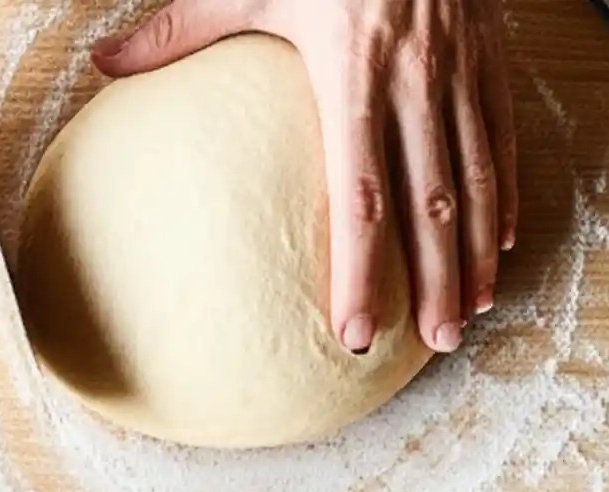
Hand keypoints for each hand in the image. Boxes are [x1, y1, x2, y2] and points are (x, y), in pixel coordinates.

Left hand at [92, 0, 517, 353]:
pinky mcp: (487, 59)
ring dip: (476, 252)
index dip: (360, 267)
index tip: (357, 328)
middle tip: (436, 343)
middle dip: (435, 280)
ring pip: (476, 179)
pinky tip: (501, 240)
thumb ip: (178, 27)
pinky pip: (500, 137)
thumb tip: (105, 62)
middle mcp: (415, 80)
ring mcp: (458, 71)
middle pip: (430, 202)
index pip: (359, 191)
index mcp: (353, 69)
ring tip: (471, 311)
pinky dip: (503, 193)